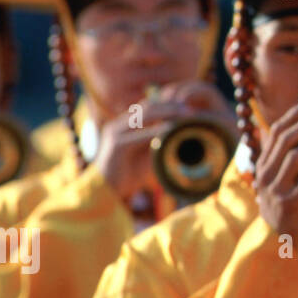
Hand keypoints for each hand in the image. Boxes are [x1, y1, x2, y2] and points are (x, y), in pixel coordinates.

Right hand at [93, 81, 235, 204]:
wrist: (106, 193)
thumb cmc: (129, 176)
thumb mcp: (148, 155)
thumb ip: (160, 142)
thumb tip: (182, 134)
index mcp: (124, 124)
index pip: (148, 106)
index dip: (168, 104)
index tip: (188, 107)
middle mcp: (118, 125)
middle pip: (148, 106)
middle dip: (171, 105)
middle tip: (191, 109)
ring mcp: (115, 133)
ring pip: (144, 115)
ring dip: (167, 113)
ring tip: (186, 115)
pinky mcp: (116, 145)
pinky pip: (139, 134)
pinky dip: (157, 130)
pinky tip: (171, 130)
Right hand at [253, 99, 297, 241]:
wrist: (280, 239)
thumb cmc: (288, 202)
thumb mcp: (283, 177)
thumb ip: (287, 155)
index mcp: (265, 163)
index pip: (277, 131)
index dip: (293, 115)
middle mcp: (266, 174)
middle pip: (285, 141)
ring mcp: (274, 190)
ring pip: (293, 160)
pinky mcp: (286, 206)